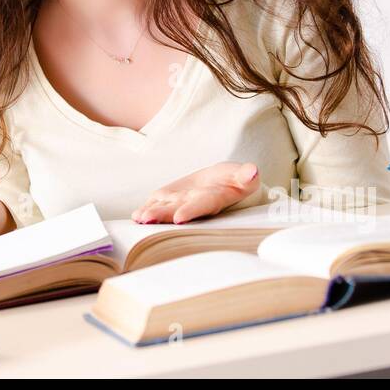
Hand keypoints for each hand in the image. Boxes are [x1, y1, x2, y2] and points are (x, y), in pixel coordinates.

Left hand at [131, 162, 259, 224]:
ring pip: (164, 209)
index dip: (191, 211)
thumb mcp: (244, 175)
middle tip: (148, 218)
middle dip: (162, 216)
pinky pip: (156, 205)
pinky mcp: (169, 199)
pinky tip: (137, 215)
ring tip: (139, 217)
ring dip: (151, 215)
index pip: (202, 206)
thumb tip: (252, 171)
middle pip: (177, 211)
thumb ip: (246, 175)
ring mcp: (180, 203)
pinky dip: (146, 210)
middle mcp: (194, 205)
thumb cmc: (235, 181)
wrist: (221, 183)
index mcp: (213, 200)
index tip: (179, 217)